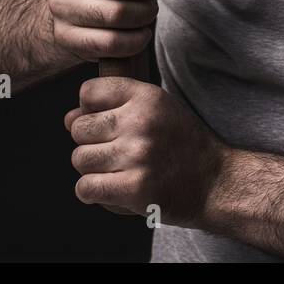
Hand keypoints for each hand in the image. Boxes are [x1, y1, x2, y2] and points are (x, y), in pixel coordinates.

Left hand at [64, 77, 226, 226]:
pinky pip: (86, 188)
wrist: (215, 182)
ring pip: (80, 159)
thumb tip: (68, 119)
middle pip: (79, 128)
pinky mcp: (134, 188)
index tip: (106, 123)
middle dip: (90, 142)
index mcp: (147, 97)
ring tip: (116, 170)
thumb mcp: (157, 110)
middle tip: (114, 152)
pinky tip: (111, 188)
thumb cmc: (182, 145)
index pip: (89, 92)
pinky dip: (92, 192)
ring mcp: (137, 156)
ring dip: (92, 169)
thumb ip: (113, 107)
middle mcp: (140, 122)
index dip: (90, 109)